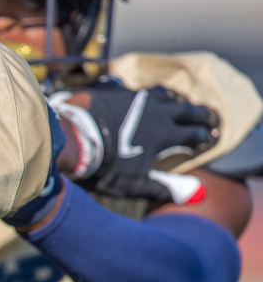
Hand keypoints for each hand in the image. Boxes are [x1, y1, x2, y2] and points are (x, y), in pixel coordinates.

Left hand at [67, 81, 218, 200]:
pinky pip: (130, 88)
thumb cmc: (104, 166)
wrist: (72, 139)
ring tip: (180, 102)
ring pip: (164, 93)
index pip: (194, 133)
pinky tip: (134, 94)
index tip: (209, 140)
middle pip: (187, 109)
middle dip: (201, 114)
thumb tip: (198, 193)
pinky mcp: (113, 91)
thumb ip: (166, 187)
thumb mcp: (135, 184)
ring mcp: (134, 97)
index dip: (204, 137)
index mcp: (165, 133)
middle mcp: (155, 110)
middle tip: (209, 117)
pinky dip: (138, 93)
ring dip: (176, 98)